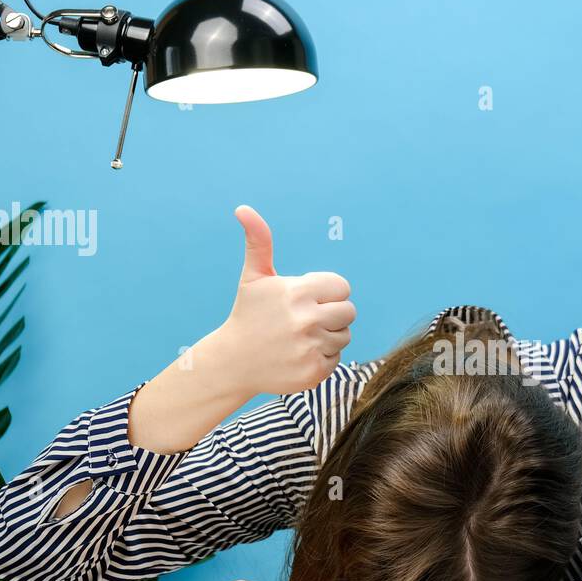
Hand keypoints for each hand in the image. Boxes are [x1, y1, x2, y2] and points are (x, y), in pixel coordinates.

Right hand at [214, 205, 354, 396]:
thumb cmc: (248, 314)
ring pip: (344, 336)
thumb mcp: (253, 277)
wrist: (233, 362)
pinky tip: (299, 354)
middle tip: (305, 320)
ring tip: (301, 337)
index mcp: (297, 292)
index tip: (307, 299)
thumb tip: (244, 209)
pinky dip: (322, 357)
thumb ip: (258, 242)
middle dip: (331, 313)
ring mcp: (311, 347)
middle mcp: (306, 320)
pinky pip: (337, 358)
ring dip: (328, 336)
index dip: (328, 293)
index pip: (342, 288)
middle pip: (349, 312)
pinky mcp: (314, 371)